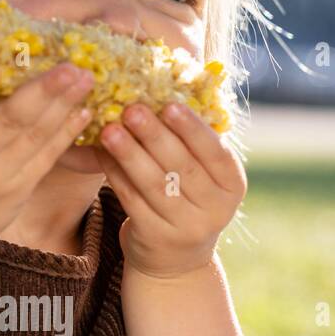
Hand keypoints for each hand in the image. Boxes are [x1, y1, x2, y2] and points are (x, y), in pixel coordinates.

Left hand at [97, 102, 246, 278]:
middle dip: (155, 136)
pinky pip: (132, 200)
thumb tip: (176, 78)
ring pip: (154, 184)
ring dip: (129, 154)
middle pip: (182, 167)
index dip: (193, 129)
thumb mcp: (202, 174)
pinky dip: (116, 175)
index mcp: (232, 184)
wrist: (174, 257)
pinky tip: (101, 154)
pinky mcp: (156, 238)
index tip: (170, 104)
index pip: (216, 153)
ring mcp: (187, 227)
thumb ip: (191, 139)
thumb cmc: (186, 197)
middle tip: (132, 109)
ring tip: (109, 129)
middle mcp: (217, 209)